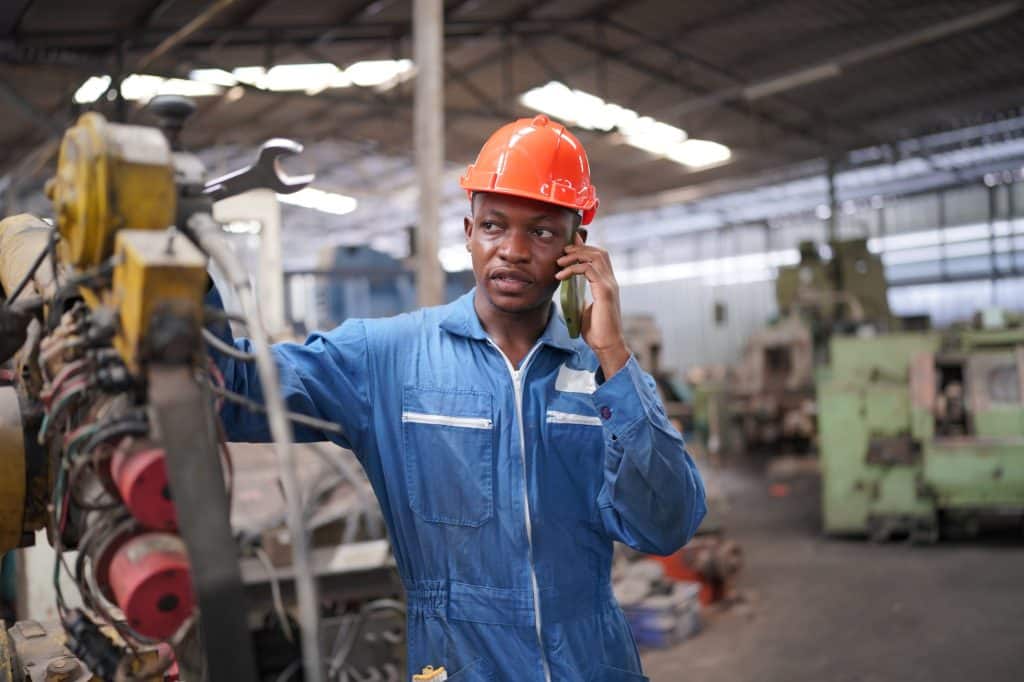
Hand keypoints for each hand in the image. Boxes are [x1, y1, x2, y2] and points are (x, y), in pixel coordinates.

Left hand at [556, 233, 629, 377]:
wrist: (606, 346)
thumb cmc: (596, 331)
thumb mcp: (584, 309)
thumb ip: (580, 297)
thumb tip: (570, 290)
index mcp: (607, 284)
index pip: (599, 257)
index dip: (584, 247)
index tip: (568, 244)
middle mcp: (611, 281)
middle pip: (599, 252)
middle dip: (579, 248)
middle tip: (562, 252)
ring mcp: (609, 285)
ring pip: (595, 256)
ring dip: (575, 255)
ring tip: (560, 262)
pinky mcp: (605, 291)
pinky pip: (588, 270)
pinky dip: (573, 269)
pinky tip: (561, 276)